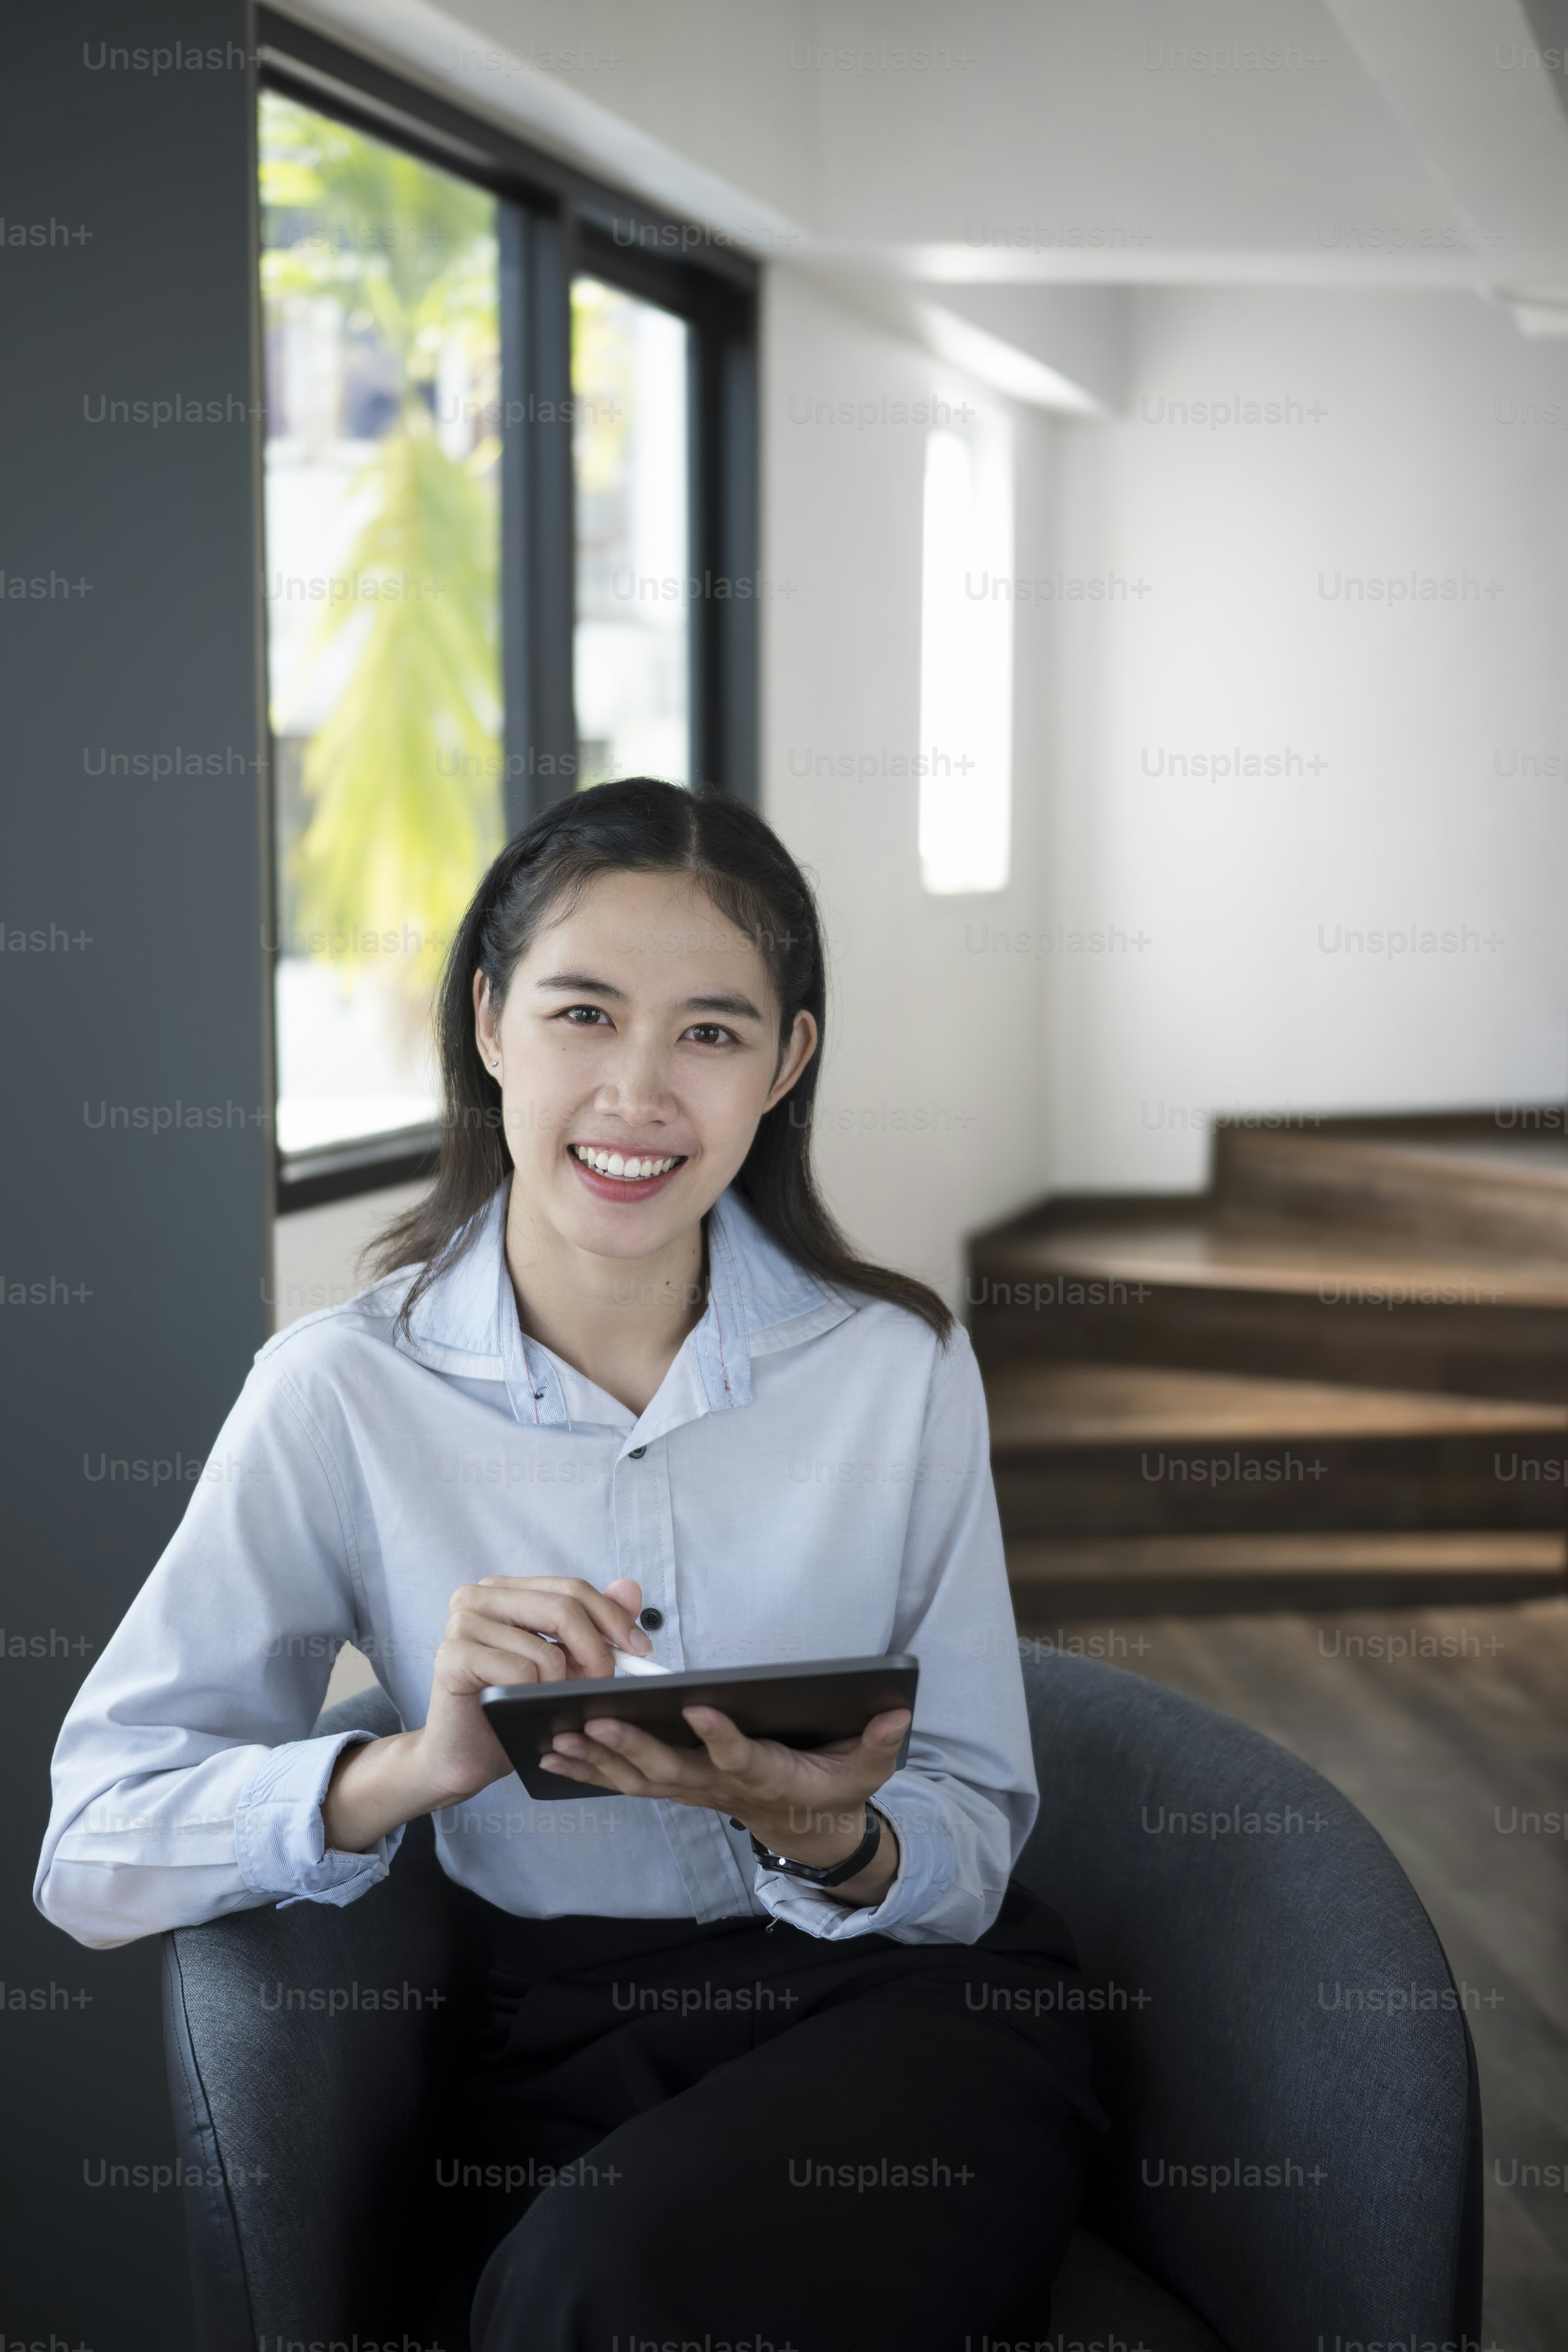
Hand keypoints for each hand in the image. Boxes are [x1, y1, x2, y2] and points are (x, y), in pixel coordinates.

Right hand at [417, 1573, 649, 1807]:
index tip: (642, 1649)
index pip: (572, 1588)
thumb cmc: (512, 1705)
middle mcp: (478, 1596)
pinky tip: (522, 1705)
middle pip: (563, 1608)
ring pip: (545, 1647)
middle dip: (597, 1650)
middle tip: (607, 1681)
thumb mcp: (563, 1660)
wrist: (465, 1753)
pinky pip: (519, 1671)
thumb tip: (631, 1588)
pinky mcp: (451, 1657)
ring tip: (554, 1700)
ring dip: (563, 1684)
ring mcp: (461, 1624)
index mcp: (504, 1589)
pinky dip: (533, 1694)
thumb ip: (594, 1623)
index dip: (613, 1617)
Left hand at [539, 1701, 911, 1896]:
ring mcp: (696, 1792)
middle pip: (673, 1772)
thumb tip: (897, 1713)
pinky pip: (628, 1784)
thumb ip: (878, 1744)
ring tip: (559, 1737)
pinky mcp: (678, 1789)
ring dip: (599, 1763)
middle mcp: (723, 1788)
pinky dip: (591, 1771)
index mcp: (768, 1775)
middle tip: (595, 1722)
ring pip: (641, 1781)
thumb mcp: (866, 1770)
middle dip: (633, 1749)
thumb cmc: (835, 1789)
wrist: (811, 1829)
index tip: (698, 1705)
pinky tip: (554, 1755)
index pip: (742, 1756)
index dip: (721, 1735)